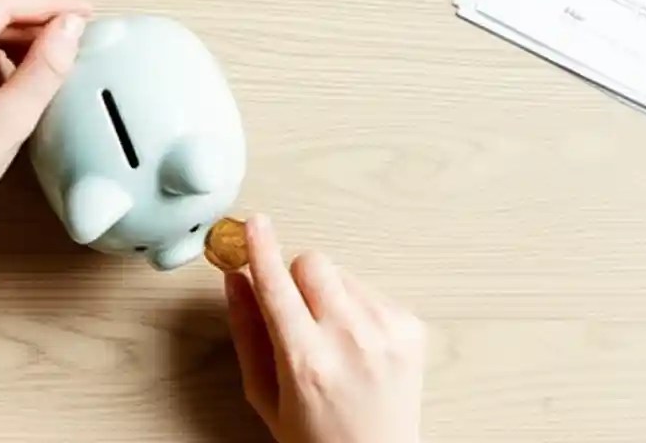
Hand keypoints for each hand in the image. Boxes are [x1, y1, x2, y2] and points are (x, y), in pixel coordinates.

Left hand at [0, 0, 91, 262]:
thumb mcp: (9, 121)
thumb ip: (45, 67)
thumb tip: (70, 27)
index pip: (1, 4)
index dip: (49, 4)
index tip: (83, 11)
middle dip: (32, 25)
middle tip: (72, 39)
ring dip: (9, 42)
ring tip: (42, 67)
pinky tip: (6, 84)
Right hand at [225, 216, 425, 442]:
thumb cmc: (317, 439)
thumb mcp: (266, 395)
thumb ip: (247, 333)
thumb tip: (236, 280)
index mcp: (306, 360)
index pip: (276, 284)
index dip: (260, 248)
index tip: (253, 224)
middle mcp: (350, 340)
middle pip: (312, 262)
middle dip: (294, 276)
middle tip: (294, 311)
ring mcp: (386, 332)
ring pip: (341, 273)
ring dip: (328, 294)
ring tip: (331, 339)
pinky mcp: (410, 327)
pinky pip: (370, 290)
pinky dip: (357, 308)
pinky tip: (357, 344)